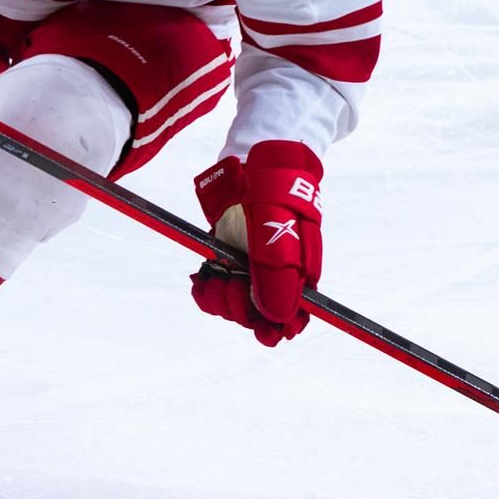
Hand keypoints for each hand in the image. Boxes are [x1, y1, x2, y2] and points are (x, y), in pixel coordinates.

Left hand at [188, 140, 323, 345]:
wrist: (249, 166)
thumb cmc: (272, 195)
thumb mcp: (276, 231)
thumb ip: (277, 272)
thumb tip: (278, 317)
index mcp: (298, 275)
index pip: (292, 319)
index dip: (277, 329)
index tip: (263, 331)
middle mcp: (274, 277)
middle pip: (258, 317)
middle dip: (240, 307)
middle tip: (229, 281)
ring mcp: (250, 270)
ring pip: (234, 306)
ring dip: (220, 297)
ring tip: (212, 275)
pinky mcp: (229, 262)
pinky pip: (216, 290)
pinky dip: (206, 288)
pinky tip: (201, 276)